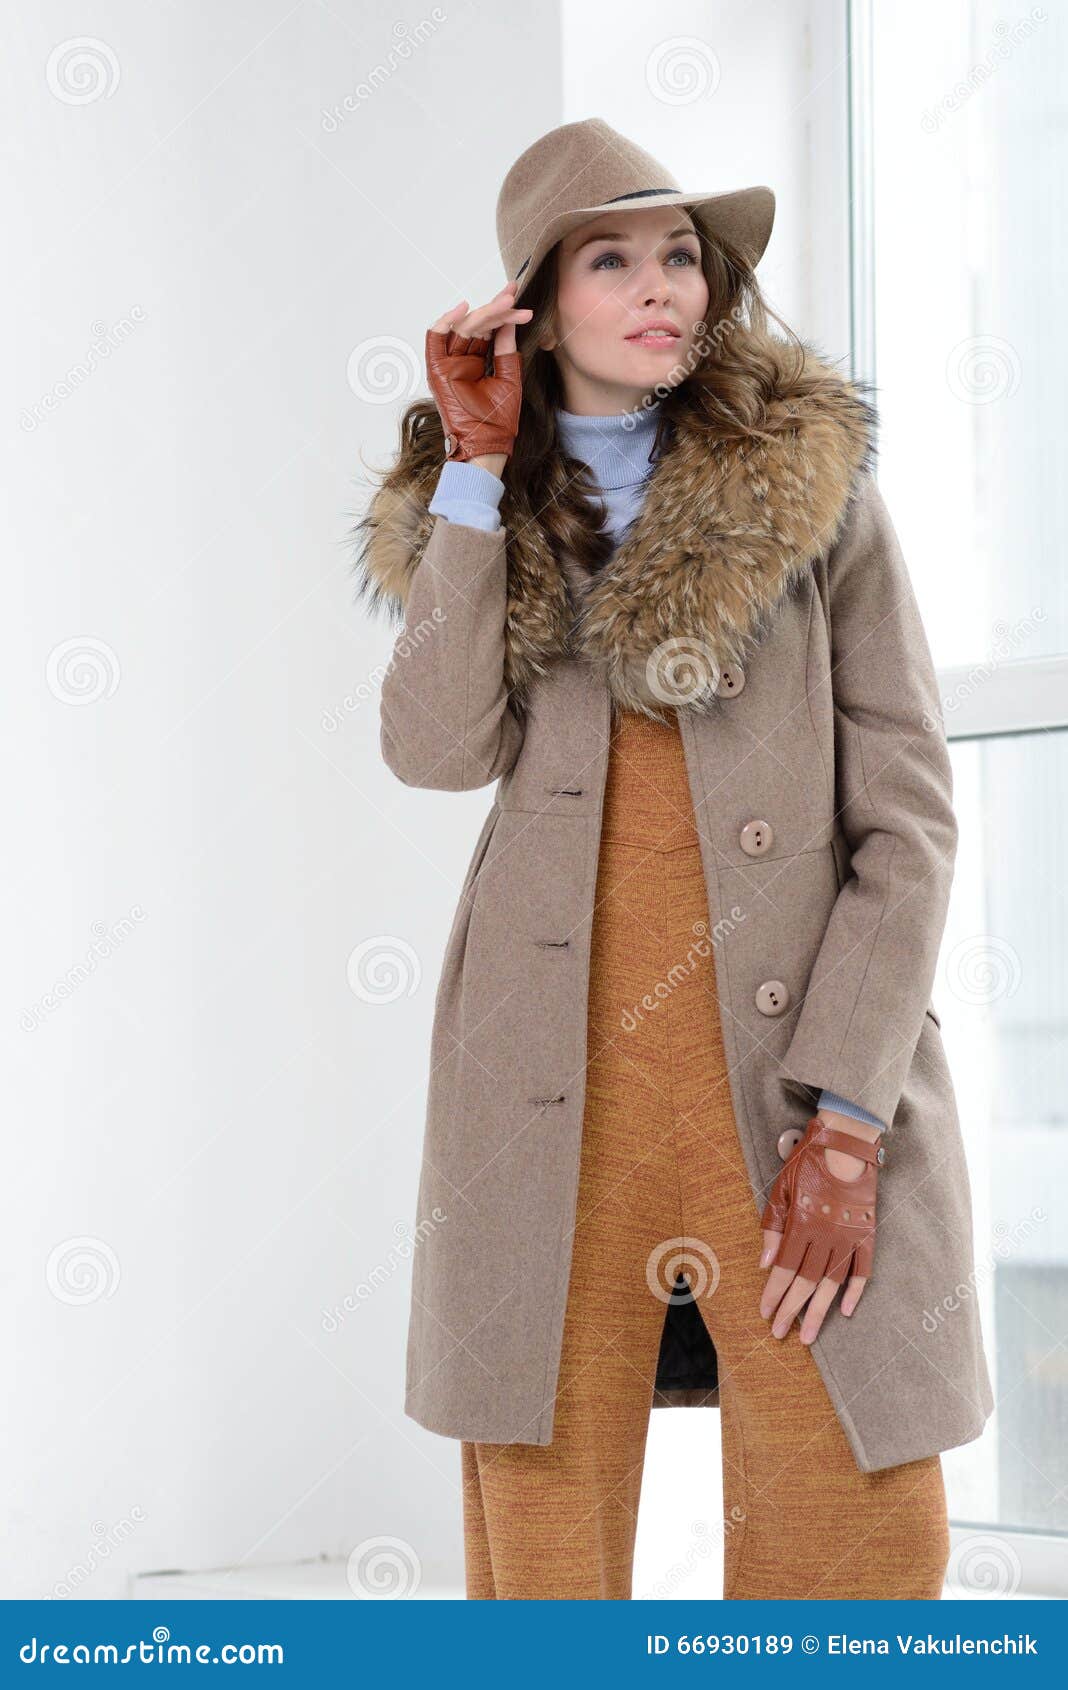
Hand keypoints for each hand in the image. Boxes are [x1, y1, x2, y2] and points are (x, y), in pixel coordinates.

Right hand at [425, 282, 531, 463]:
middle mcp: (461, 360)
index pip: (488, 330)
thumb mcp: (509, 378)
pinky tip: (464, 308)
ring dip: (483, 312)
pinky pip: (435, 339)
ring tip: (505, 302)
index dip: (502, 313)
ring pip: (462, 328)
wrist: (488, 444)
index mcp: (477, 362)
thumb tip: (508, 322)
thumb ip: (505, 350)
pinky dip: (446, 321)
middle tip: (514, 296)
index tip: (520, 300)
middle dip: (496, 308)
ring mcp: (448, 365)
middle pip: (476, 325)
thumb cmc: (499, 419)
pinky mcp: (437, 371)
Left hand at [758, 1113, 882, 1344]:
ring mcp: (848, 1237)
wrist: (846, 1142)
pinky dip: (855, 1291)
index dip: (774, 1294)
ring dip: (819, 1311)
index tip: (765, 1313)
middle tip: (780, 1334)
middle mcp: (825, 1235)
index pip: (785, 1270)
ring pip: (832, 1283)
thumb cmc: (808, 1163)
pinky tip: (845, 1311)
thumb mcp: (781, 1189)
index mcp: (801, 1224)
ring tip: (809, 1336)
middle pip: (806, 1283)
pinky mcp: (867, 1234)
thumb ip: (773, 1227)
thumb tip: (765, 1264)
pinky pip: (863, 1270)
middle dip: (791, 1311)